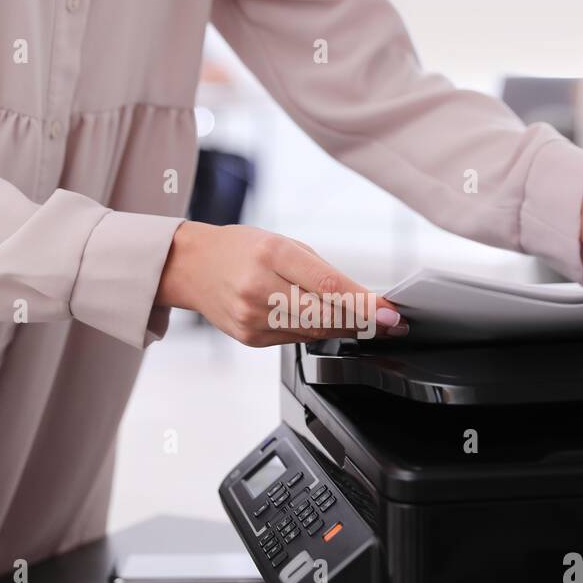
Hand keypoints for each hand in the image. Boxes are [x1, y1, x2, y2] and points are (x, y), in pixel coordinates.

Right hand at [156, 222, 407, 345]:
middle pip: (325, 315)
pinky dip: (314, 331)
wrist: (192, 267)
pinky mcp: (250, 337)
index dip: (364, 304)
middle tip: (389, 324)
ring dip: (342, 328)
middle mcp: (259, 287)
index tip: (389, 313)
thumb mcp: (282, 243)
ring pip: (313, 331)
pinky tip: (321, 322)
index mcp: (272, 254)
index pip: (328, 286)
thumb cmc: (241, 249)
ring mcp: (252, 317)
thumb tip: (360, 300)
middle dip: (362, 322)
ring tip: (364, 322)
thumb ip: (319, 271)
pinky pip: (295, 340)